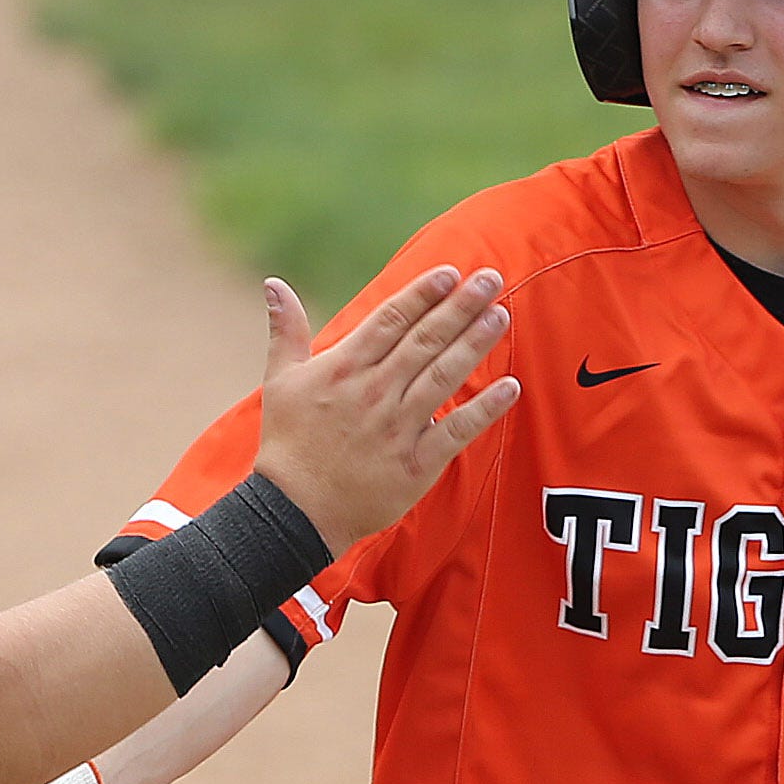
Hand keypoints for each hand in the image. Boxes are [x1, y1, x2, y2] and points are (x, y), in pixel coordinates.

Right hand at [251, 268, 519, 552]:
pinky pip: (457, 431)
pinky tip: (510, 387)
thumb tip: (273, 283)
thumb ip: (285, 330)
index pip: (391, 320)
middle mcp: (374, 393)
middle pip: (424, 341)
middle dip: (460, 307)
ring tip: (500, 315)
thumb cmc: (287, 443)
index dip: (423, 293)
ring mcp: (397, 428)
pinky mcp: (415, 464)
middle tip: (491, 278)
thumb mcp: (279, 381)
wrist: (293, 511)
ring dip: (474, 344)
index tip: (451, 273)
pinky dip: (485, 409)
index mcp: (343, 368)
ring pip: (443, 377)